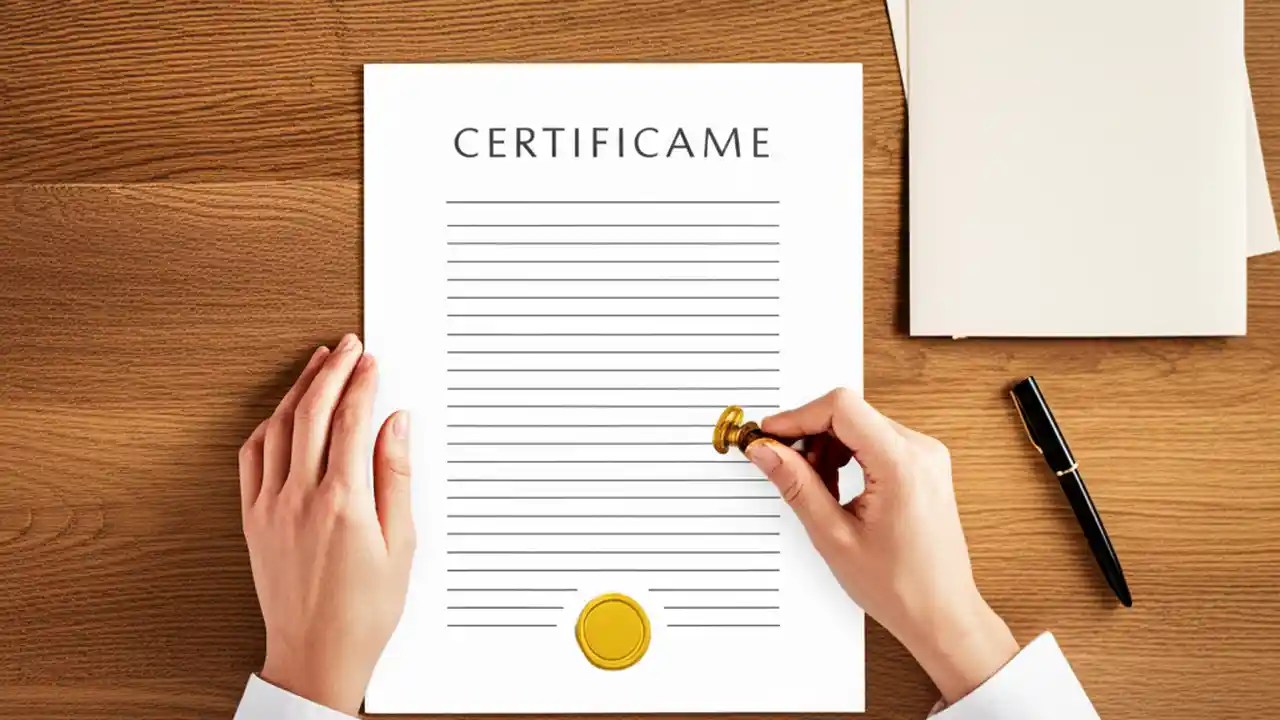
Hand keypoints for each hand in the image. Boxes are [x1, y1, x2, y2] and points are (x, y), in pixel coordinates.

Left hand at [238, 334, 414, 714]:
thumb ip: (396, 476)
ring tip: (316, 365)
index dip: (362, 382)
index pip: (350, 420)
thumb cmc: (365, 610)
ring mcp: (271, 506)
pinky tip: (283, 413)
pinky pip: (252, 457)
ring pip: (278, 427)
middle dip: (331, 371)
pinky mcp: (253, 519)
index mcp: (344, 502)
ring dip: (298, 389)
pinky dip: (268, 425)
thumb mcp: (401, 543)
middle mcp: (301, 498)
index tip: (371, 361)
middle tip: (347, 348)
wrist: (317, 653)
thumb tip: (396, 425)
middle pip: (311, 412)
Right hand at [745, 388, 1016, 703]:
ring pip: (860, 425)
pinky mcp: (923, 466)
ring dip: (828, 448)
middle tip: (785, 467)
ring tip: (815, 488)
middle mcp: (921, 451)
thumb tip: (767, 451)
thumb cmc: (901, 587)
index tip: (771, 435)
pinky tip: (835, 488)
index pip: (842, 408)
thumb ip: (797, 485)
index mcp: (902, 465)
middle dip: (810, 436)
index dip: (798, 416)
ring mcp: (926, 457)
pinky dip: (848, 456)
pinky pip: (876, 441)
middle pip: (849, 414)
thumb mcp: (834, 535)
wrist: (941, 613)